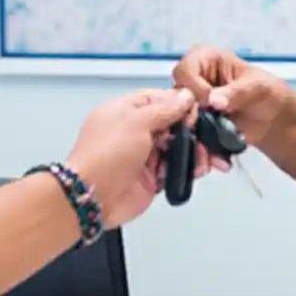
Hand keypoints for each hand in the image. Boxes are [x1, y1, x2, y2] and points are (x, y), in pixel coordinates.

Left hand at [64, 88, 197, 228]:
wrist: (93, 197)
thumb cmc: (104, 155)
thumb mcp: (137, 121)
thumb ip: (165, 109)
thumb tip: (184, 97)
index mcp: (125, 111)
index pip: (158, 99)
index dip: (179, 103)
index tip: (195, 109)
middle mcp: (134, 132)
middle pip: (170, 123)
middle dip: (190, 128)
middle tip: (202, 133)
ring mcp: (142, 155)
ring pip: (176, 147)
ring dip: (192, 150)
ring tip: (202, 155)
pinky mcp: (150, 178)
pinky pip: (175, 169)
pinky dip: (187, 168)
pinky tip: (196, 169)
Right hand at [172, 45, 291, 146]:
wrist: (273, 119)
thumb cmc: (266, 91)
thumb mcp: (257, 87)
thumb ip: (236, 92)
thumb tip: (213, 102)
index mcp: (204, 58)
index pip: (183, 71)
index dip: (194, 87)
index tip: (210, 102)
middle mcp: (191, 80)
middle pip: (174, 97)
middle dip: (189, 115)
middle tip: (207, 127)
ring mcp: (190, 105)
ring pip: (178, 120)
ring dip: (194, 135)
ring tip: (211, 145)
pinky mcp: (194, 126)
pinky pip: (188, 138)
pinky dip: (200, 148)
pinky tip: (214, 156)